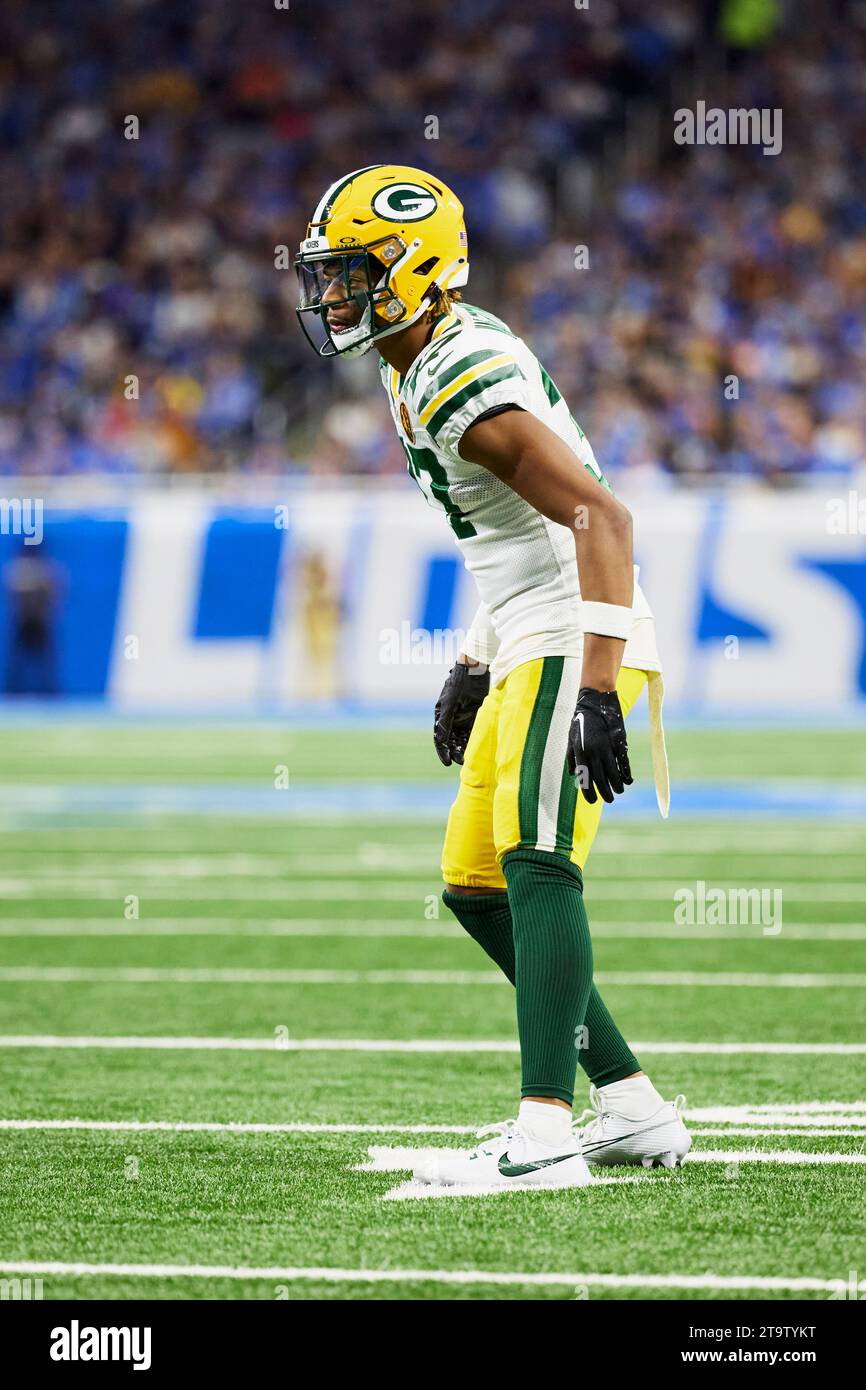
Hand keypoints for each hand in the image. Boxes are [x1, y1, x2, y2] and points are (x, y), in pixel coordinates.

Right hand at [433, 661, 489, 765]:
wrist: (474, 672)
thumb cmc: (458, 686)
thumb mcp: (450, 704)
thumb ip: (446, 723)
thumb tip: (440, 742)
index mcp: (441, 717)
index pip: (440, 739)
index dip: (443, 752)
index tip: (447, 762)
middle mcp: (450, 720)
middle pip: (451, 742)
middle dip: (454, 752)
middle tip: (461, 761)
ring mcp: (462, 720)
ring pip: (461, 739)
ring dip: (463, 749)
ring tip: (468, 758)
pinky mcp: (473, 718)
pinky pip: (472, 733)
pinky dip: (472, 741)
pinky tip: (476, 749)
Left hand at [567, 687, 632, 803]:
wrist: (596, 700)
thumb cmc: (581, 719)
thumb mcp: (571, 738)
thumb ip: (572, 757)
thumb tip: (574, 775)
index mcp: (580, 752)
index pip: (584, 778)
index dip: (588, 792)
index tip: (593, 801)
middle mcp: (593, 752)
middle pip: (600, 779)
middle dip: (605, 793)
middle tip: (609, 800)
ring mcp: (607, 747)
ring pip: (613, 772)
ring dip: (616, 785)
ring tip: (619, 791)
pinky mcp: (619, 742)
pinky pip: (623, 762)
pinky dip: (626, 773)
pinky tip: (627, 781)